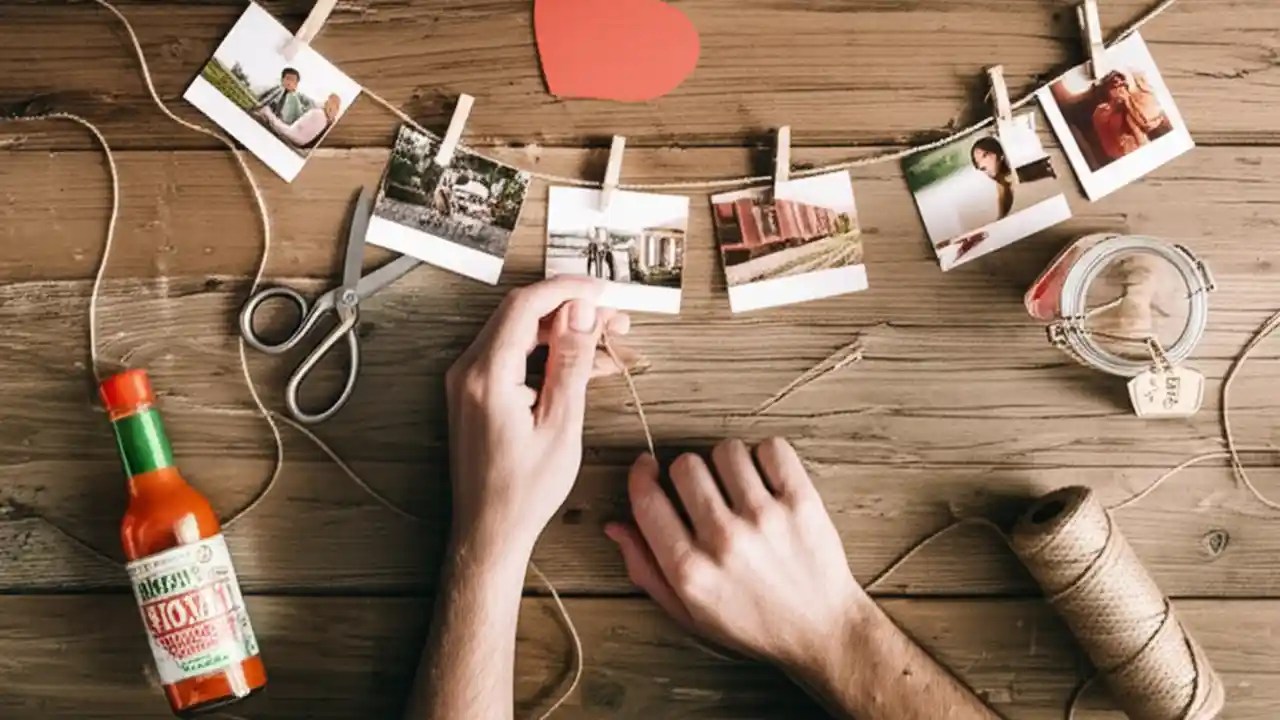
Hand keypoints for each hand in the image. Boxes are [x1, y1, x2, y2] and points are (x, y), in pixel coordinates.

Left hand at [446, 277, 629, 554]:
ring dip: (564, 334)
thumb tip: (581, 314)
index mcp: (487, 376)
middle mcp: (469, 371)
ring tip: (609, 345)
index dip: (567, 291)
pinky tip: (583, 367)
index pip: (525, 306)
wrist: (490, 531)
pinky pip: (513, 358)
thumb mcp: (561, 425)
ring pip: (520, 335)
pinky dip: (548, 356)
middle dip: (572, 311)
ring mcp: (468, 382)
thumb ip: (571, 363)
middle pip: (522, 316)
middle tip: (615, 322)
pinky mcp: (475, 394)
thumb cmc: (522, 492)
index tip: (601, 292)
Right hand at [605, 438, 865, 674]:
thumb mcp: (688, 612)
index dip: (641, 475)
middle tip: (703, 491)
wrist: (821, 631)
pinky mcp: (801, 503)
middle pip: (684, 466)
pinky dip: (765, 457)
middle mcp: (724, 541)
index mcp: (690, 571)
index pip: (646, 500)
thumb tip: (615, 525)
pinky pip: (771, 448)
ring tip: (737, 486)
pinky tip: (766, 480)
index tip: (647, 467)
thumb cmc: (753, 624)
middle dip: (687, 473)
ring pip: (726, 451)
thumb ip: (646, 568)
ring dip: (726, 463)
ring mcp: (764, 519)